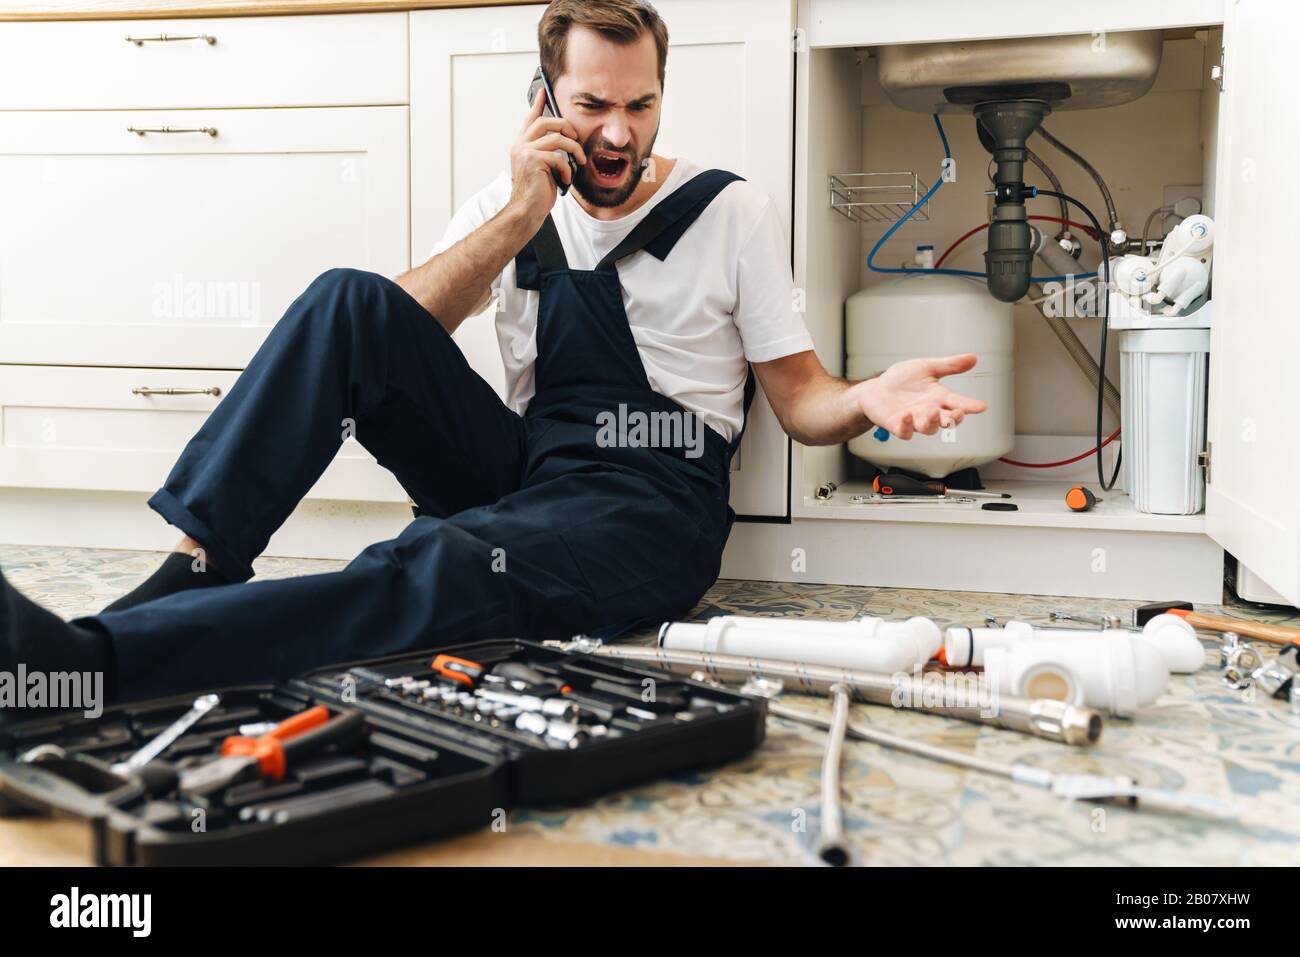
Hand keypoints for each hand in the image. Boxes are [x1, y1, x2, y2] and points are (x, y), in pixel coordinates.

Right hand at [507, 89, 587, 230]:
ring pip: (557, 139)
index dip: (538, 103)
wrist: (526, 211)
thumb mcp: (543, 169)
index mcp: (521, 145)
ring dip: (574, 149)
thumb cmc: (536, 194)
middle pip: (546, 122)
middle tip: (577, 138)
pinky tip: (566, 179)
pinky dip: (567, 169)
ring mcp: (524, 152)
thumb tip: (566, 141)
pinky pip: (559, 157)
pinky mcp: (533, 161)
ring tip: (579, 161)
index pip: (530, 119)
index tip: (544, 91)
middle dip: (566, 127)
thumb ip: (548, 152)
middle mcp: (520, 145)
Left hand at [852, 354, 986, 439]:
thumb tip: (973, 358)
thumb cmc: (902, 380)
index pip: (958, 403)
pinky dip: (907, 425)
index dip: (970, 405)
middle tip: (957, 414)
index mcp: (939, 398)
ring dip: (932, 421)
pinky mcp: (897, 426)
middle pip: (946, 421)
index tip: (981, 406)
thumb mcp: (927, 367)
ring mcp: (914, 421)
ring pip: (928, 428)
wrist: (877, 389)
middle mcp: (929, 412)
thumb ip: (949, 365)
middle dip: (953, 419)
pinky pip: (904, 431)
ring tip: (933, 411)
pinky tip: (907, 415)